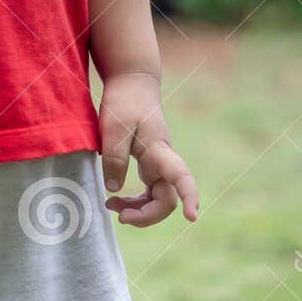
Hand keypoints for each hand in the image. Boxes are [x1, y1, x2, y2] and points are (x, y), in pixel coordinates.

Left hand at [99, 72, 197, 225]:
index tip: (191, 217)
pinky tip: (115, 198)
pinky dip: (133, 200)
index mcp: (159, 150)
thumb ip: (115, 159)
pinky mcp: (148, 165)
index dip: (189, 197)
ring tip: (110, 207)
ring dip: (137, 210)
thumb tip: (114, 190)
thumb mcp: (114, 128)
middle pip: (166, 199)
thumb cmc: (124, 102)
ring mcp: (157, 164)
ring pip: (156, 199)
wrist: (132, 83)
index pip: (181, 176)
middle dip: (146, 215)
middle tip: (118, 216)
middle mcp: (163, 161)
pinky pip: (147, 192)